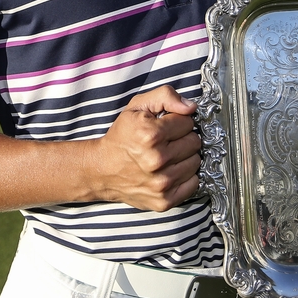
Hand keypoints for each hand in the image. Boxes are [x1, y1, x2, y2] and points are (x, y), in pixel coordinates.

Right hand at [91, 86, 200, 211]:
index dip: (177, 121)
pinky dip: (185, 176)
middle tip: (167, 141)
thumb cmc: (122, 137)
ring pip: (196, 162)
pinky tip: (171, 170)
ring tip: (168, 155)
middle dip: (183, 138)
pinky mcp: (164, 200)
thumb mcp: (137, 107)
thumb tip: (190, 107)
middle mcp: (157, 160)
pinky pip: (194, 184)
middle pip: (195, 142)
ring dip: (185, 157)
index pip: (188, 122)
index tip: (166, 126)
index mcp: (151, 134)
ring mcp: (162, 183)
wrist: (102, 169)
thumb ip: (165, 96)